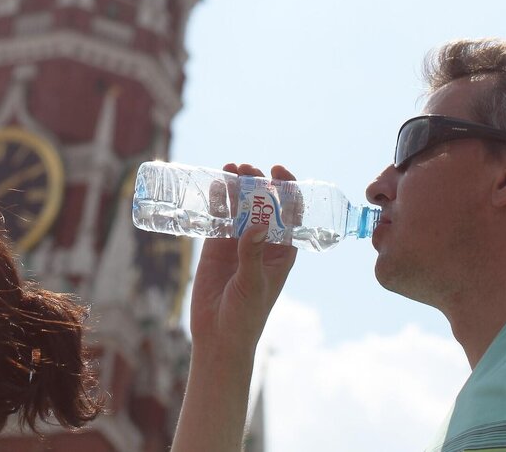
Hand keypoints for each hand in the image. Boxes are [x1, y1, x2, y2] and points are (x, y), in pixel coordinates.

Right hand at [189, 163, 297, 358]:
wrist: (219, 337)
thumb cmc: (246, 316)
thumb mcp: (253, 285)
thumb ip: (253, 256)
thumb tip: (259, 225)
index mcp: (282, 251)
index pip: (291, 213)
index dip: (287, 190)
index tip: (278, 171)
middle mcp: (262, 242)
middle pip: (263, 205)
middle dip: (258, 183)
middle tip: (247, 168)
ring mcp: (238, 243)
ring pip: (240, 207)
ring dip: (237, 187)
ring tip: (230, 168)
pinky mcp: (216, 247)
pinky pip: (218, 218)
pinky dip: (217, 201)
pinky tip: (213, 185)